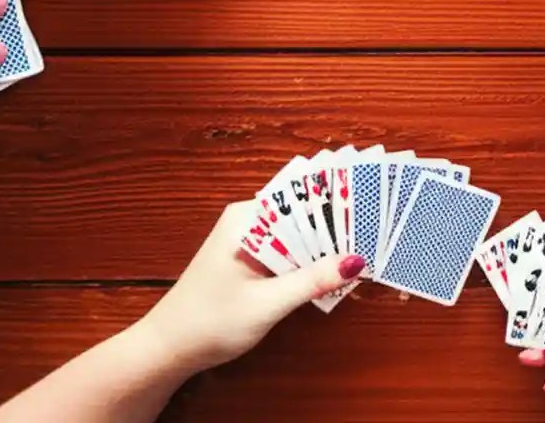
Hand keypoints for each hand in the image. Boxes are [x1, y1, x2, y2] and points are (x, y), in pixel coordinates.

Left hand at [133, 201, 364, 373]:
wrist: (169, 348)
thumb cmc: (207, 322)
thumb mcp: (266, 303)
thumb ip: (311, 280)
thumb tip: (355, 261)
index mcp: (246, 219)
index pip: (300, 196)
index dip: (336, 202)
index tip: (370, 211)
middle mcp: (249, 221)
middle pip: (304, 214)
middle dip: (336, 226)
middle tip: (375, 236)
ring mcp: (251, 240)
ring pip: (300, 234)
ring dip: (326, 247)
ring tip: (364, 254)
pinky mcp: (254, 259)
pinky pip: (291, 251)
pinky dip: (311, 262)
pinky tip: (333, 274)